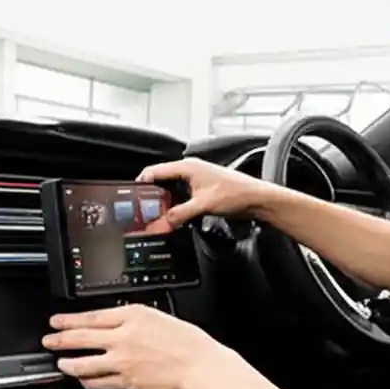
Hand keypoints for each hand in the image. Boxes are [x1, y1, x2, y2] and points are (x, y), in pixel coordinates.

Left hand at [42, 305, 246, 388]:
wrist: (201, 365)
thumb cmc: (187, 341)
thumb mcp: (157, 315)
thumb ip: (130, 318)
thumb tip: (107, 323)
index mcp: (132, 317)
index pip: (90, 317)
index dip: (68, 320)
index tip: (56, 322)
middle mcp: (123, 339)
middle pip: (80, 340)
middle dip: (59, 341)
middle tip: (49, 341)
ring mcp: (123, 363)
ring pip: (83, 366)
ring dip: (68, 365)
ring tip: (62, 364)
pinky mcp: (127, 383)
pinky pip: (99, 384)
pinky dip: (88, 382)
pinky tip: (85, 381)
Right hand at [138, 158, 275, 226]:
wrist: (257, 199)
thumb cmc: (236, 194)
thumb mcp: (203, 205)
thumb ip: (180, 214)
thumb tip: (163, 222)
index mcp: (188, 166)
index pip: (155, 171)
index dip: (142, 182)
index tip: (132, 196)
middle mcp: (190, 170)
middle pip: (162, 181)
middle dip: (152, 196)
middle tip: (144, 211)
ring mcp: (196, 180)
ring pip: (172, 190)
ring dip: (165, 203)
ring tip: (158, 216)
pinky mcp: (202, 191)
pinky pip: (182, 197)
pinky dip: (176, 206)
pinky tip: (175, 216)